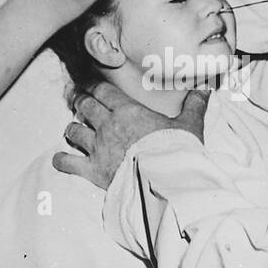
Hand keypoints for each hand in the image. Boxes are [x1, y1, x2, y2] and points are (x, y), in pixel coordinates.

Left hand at [52, 82, 209, 189]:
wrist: (167, 183)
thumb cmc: (178, 152)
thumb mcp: (190, 125)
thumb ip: (194, 104)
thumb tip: (206, 88)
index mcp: (128, 111)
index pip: (103, 91)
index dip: (94, 86)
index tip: (89, 84)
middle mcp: (108, 126)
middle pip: (85, 106)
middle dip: (80, 101)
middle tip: (77, 100)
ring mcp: (97, 148)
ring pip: (73, 131)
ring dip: (72, 128)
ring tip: (74, 129)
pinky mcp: (92, 171)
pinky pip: (67, 163)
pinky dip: (62, 160)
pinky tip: (61, 159)